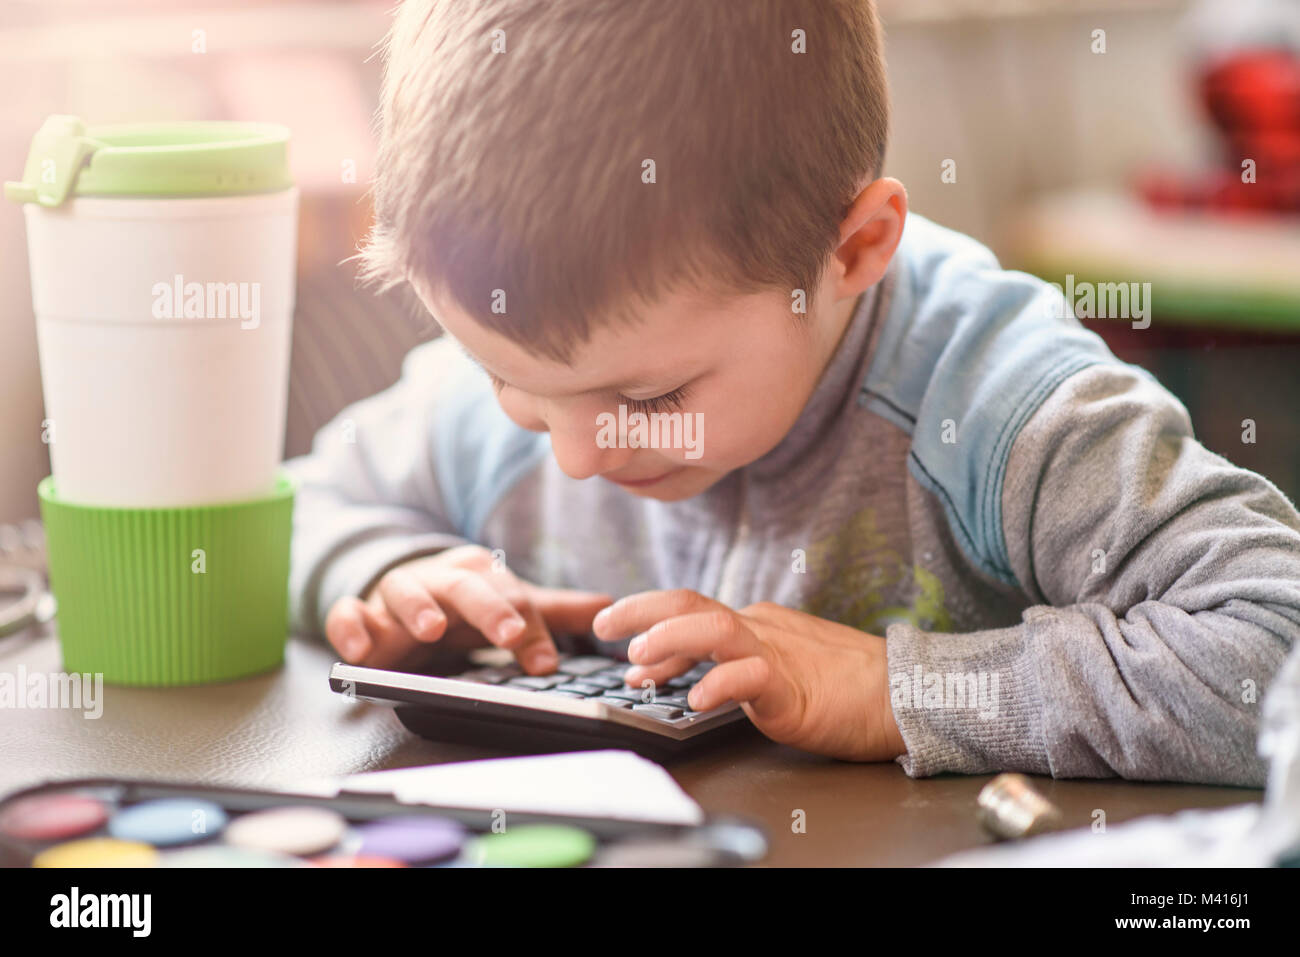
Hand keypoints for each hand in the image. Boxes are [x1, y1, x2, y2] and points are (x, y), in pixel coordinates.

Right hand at [325, 545, 611, 673]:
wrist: (399, 592)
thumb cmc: (459, 604)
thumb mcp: (504, 605)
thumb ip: (550, 611)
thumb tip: (605, 606)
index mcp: (477, 574)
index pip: (510, 596)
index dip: (531, 628)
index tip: (545, 662)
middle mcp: (438, 579)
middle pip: (464, 587)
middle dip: (488, 608)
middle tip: (508, 634)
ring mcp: (394, 594)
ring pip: (404, 589)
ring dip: (418, 607)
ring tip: (431, 629)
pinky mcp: (359, 614)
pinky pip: (348, 614)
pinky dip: (350, 627)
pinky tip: (360, 649)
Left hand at [593, 589, 905, 760]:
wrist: (903, 692)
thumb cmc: (842, 684)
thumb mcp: (771, 667)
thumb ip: (727, 665)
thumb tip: (679, 673)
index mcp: (753, 624)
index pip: (690, 612)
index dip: (649, 623)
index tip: (620, 645)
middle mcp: (759, 630)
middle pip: (691, 604)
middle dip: (642, 611)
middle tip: (604, 626)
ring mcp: (776, 655)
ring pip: (716, 630)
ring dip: (671, 640)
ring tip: (638, 658)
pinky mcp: (795, 688)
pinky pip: (752, 678)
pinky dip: (721, 685)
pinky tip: (699, 699)